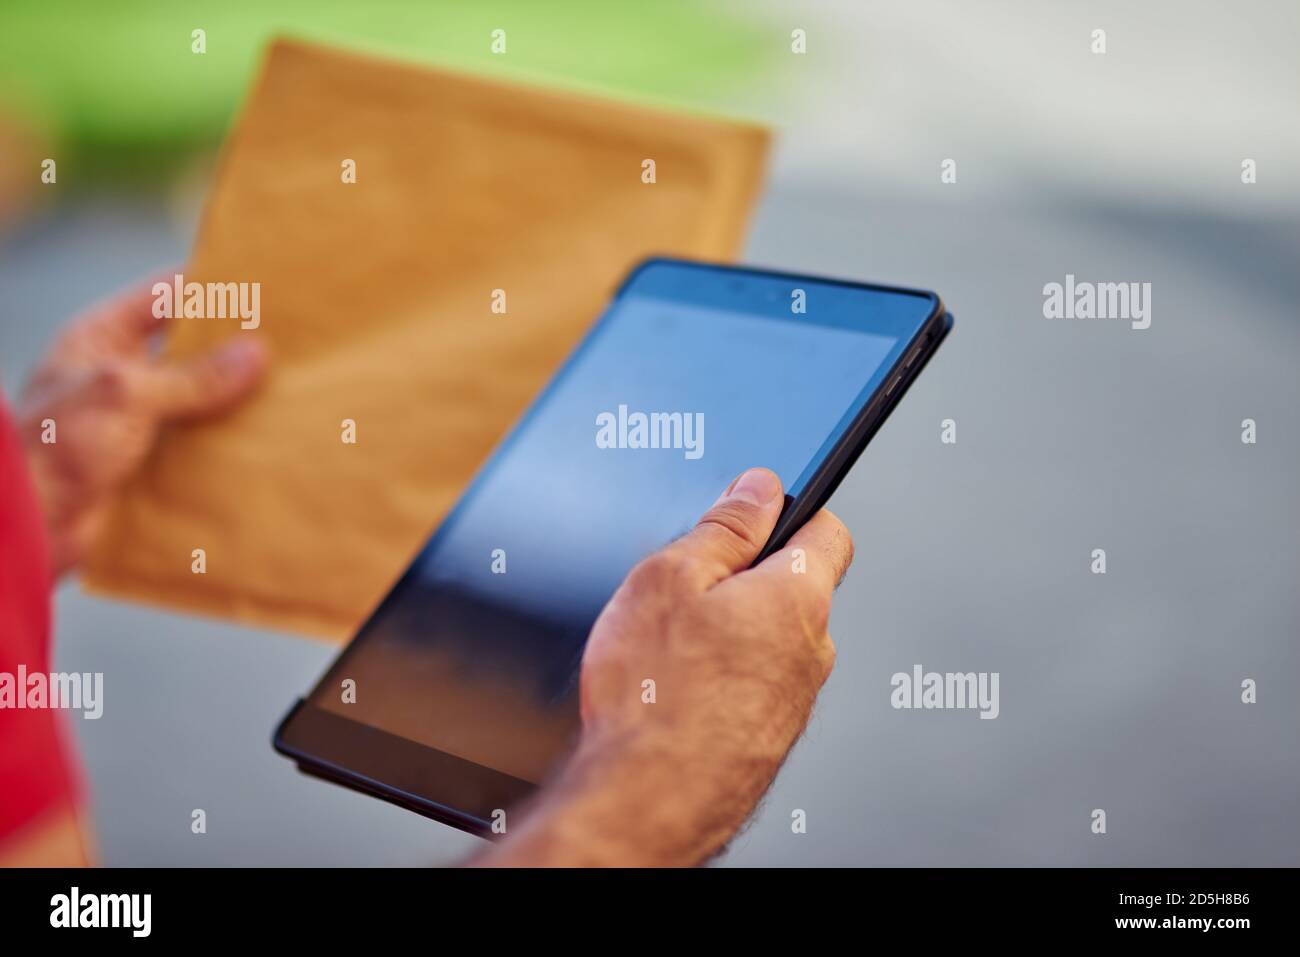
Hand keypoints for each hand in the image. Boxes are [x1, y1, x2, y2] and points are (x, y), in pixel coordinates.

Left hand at [16, 279, 266, 576]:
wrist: (30, 528)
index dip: (211, 288)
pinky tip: (266, 441)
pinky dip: (228, 443)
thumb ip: (194, 376)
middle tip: (293, 346)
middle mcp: (121, 372)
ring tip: (291, 393)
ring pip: (200, 398)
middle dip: (236, 349)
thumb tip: (257, 351)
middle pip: (189, 349)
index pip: (165, 296)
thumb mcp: (128, 395)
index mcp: (102, 338)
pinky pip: (199, 443)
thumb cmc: (58, 446)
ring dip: (237, 401)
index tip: (265, 288)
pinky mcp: (150, 460)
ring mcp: (137, 418)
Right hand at [477, 467, 852, 865]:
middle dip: (746, 579)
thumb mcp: (671, 577)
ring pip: (770, 642)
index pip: (828, 531)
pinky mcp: (769, 740)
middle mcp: (812, 651)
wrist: (646, 802)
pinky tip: (676, 692)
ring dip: (731, 635)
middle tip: (686, 590)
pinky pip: (753, 688)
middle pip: (793, 588)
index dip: (789, 513)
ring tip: (670, 651)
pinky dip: (722, 680)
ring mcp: (794, 701)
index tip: (752, 513)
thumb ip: (724, 527)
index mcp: (798, 597)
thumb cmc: (655, 698)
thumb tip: (761, 489)